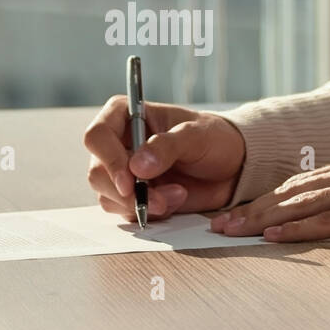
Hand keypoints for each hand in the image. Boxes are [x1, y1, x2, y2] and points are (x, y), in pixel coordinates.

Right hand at [83, 97, 245, 221]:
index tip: (129, 181)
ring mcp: (123, 172)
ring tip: (177, 195)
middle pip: (97, 172)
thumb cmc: (214, 139)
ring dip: (142, 204)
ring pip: (109, 196)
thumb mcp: (196, 135)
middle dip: (127, 193)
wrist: (232, 167)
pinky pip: (125, 211)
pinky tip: (173, 202)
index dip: (108, 159)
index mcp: (126, 116)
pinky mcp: (133, 195)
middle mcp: (118, 144)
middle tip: (159, 201)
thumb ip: (167, 146)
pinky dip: (149, 213)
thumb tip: (138, 166)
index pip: (98, 136)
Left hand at [209, 150, 329, 242]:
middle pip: (292, 191)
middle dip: (252, 208)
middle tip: (218, 225)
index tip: (237, 213)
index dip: (265, 199)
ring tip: (233, 232)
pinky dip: (298, 230)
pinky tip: (273, 237)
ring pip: (303, 204)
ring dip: (263, 219)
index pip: (300, 184)